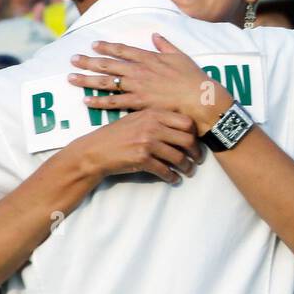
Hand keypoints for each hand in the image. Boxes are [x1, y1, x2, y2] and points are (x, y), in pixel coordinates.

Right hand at [68, 108, 201, 182]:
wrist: (95, 151)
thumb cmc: (117, 135)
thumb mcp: (136, 119)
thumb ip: (157, 120)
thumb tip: (182, 128)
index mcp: (153, 114)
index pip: (186, 122)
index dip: (195, 134)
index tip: (196, 142)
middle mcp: (152, 126)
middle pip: (187, 139)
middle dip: (196, 152)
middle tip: (197, 160)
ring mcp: (147, 142)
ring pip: (179, 157)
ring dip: (187, 167)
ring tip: (188, 171)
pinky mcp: (142, 159)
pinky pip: (165, 170)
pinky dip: (172, 177)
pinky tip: (174, 179)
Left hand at [69, 34, 232, 132]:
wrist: (200, 98)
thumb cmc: (194, 79)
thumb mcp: (181, 57)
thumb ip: (166, 45)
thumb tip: (156, 35)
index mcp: (149, 58)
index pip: (123, 50)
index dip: (107, 47)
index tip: (94, 45)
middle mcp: (139, 70)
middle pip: (108, 64)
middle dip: (89, 61)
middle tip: (72, 59)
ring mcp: (137, 87)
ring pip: (107, 81)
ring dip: (87, 79)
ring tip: (71, 78)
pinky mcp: (138, 103)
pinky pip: (114, 102)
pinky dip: (99, 101)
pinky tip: (86, 100)